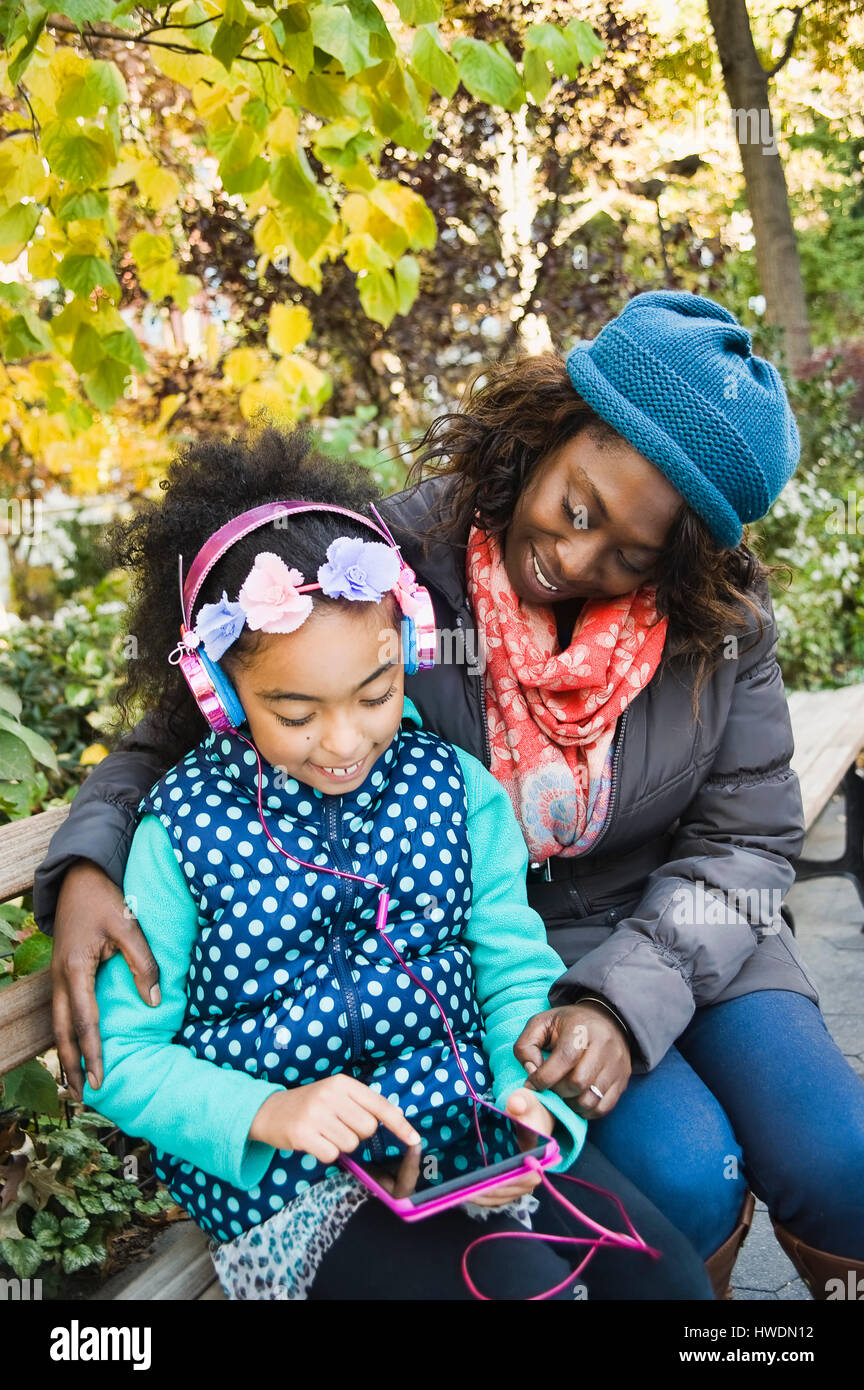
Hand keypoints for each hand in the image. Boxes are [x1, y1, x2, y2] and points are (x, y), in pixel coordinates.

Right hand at [52, 861, 160, 1098]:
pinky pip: (61, 1011)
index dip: (93, 1053)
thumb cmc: (105, 900)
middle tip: (81, 1096)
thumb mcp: (128, 926)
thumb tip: (154, 1002)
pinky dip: (67, 1034)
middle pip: (62, 1032)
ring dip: (66, 1053)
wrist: (78, 877)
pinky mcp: (62, 974)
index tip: (100, 1080)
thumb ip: (143, 964)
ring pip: (57, 1024)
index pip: (84, 1022)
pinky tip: (77, 1046)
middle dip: (71, 1065)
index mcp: (75, 970)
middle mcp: (60, 979)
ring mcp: (57, 977)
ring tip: (75, 1081)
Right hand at [249, 1075, 421, 1165]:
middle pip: (367, 1128)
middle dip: (357, 1133)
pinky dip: (326, 1153)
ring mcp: (316, 1114)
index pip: (379, 1105)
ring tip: (324, 1132)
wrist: (269, 1111)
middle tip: (338, 1126)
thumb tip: (397, 1115)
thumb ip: (362, 1102)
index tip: (414, 1138)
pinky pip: (332, 1154)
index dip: (400, 1124)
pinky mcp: (303, 1134)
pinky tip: (314, 1142)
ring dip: (340, 1144)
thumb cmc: (309, 1104)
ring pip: (351, 1144)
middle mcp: (330, 1095)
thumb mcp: (335, 1093)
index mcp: (342, 1083)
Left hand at [466, 1088, 554, 1207]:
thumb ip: (520, 1101)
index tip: (489, 1179)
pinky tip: (469, 1194)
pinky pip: (501, 1196)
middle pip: (514, 1189)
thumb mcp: (524, 1100)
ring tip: (464, 1192)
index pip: (528, 1174)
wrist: (529, 1117)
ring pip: (506, 1196)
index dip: (510, 1179)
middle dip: (492, 1190)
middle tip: (468, 1188)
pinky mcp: (513, 1184)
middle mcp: (534, 1173)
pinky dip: (486, 1198)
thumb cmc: (526, 1109)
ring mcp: (523, 1181)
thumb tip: (516, 1105)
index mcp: (541, 1155)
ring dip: (487, 1197)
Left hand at [513, 1002, 630, 1118]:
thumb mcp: (542, 1023)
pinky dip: (585, 1110)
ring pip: (591, 1100)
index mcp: (581, 1029)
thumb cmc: (569, 1024)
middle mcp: (603, 1047)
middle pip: (578, 1083)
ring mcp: (616, 1065)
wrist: (607, 1019)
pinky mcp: (622, 1080)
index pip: (563, 1059)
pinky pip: (603, 1108)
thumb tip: (530, 1071)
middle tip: (549, 1087)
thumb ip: (526, 1045)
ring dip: (570, 1103)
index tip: (531, 1084)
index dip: (543, 1078)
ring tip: (563, 1093)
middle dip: (557, 1091)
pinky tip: (576, 1099)